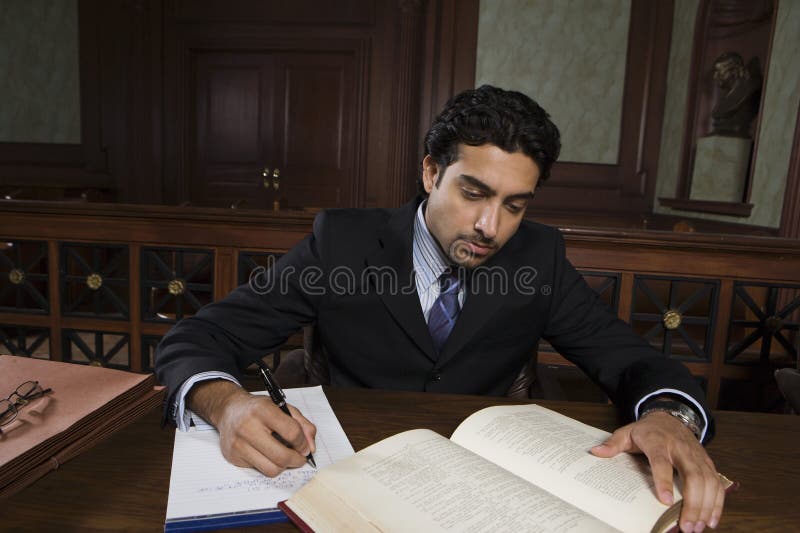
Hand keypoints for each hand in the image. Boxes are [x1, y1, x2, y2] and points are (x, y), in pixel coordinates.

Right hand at [187, 379, 316, 476]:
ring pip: (271, 469)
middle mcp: (248, 427)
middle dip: (297, 460)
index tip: (305, 446)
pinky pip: (259, 470)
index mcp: (263, 410)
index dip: (303, 443)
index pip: (292, 432)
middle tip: (300, 458)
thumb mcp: (282, 408)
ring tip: (285, 457)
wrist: (229, 410)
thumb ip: (302, 424)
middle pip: (281, 456)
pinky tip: (267, 454)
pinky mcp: (233, 457)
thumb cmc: (258, 409)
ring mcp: (238, 444)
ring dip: (283, 466)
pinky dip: (268, 464)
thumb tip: (311, 447)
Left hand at [590, 412, 723, 532]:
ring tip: (697, 528)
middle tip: (686, 526)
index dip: (664, 480)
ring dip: (707, 506)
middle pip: (693, 475)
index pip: (662, 461)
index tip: (665, 500)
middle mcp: (681, 449)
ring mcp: (697, 456)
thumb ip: (613, 444)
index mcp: (658, 441)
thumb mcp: (627, 432)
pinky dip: (717, 502)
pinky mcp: (707, 462)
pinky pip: (717, 483)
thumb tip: (596, 452)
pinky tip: (711, 519)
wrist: (670, 416)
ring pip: (709, 481)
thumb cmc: (647, 430)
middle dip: (693, 502)